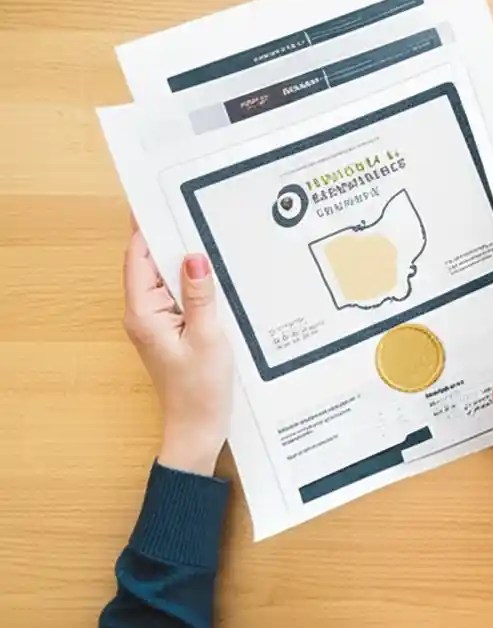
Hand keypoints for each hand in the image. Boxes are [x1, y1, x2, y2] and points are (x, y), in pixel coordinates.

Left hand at [122, 231, 232, 475]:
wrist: (198, 429)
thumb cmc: (200, 390)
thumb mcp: (208, 336)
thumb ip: (200, 294)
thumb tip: (193, 256)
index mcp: (144, 312)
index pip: (139, 257)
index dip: (148, 227)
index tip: (160, 198)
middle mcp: (145, 313)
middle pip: (152, 264)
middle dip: (172, 238)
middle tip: (198, 208)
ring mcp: (158, 322)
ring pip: (169, 279)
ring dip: (187, 260)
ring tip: (212, 234)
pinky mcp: (173, 330)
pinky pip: (180, 296)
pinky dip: (195, 283)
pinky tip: (217, 274)